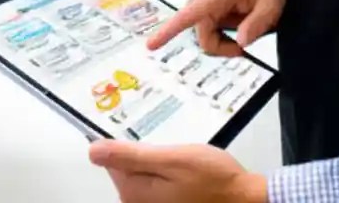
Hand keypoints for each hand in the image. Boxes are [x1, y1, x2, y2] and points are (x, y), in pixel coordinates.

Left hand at [88, 140, 267, 202]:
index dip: (129, 145)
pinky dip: (166, 175)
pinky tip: (184, 172)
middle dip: (145, 156)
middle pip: (126, 170)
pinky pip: (155, 186)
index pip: (112, 160)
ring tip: (182, 161)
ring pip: (142, 176)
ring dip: (158, 164)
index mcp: (134, 193)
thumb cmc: (213, 180)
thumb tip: (94, 151)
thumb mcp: (172, 159)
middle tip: (172, 151)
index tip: (148, 140)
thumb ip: (131, 156)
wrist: (244, 200)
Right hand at [148, 0, 284, 56]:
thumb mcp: (272, 5)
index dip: (168, 31)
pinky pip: (206, 27)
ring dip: (221, 40)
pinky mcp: (204, 3)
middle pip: (202, 35)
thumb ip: (257, 24)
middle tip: (244, 48)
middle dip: (221, 47)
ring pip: (203, 33)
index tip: (151, 45)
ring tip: (245, 30)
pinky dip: (220, 34)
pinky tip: (236, 25)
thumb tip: (240, 42)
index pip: (189, 14)